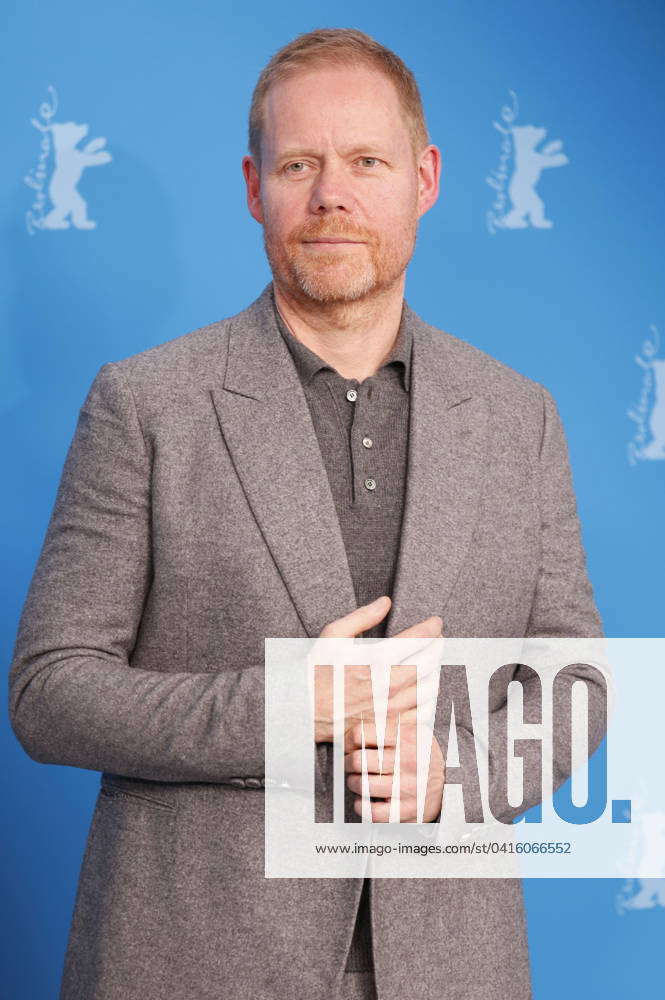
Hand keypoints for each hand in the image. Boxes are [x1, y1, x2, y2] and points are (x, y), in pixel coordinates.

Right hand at [313, 596, 442, 742]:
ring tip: (433, 661)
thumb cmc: (315, 670)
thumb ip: (363, 616)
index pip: (417, 640)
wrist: (301, 709)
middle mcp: (387, 686)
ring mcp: (390, 710)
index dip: (432, 627)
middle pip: (430, 662)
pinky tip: (425, 688)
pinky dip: (429, 698)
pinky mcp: (389, 726)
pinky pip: (422, 713)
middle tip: (438, 638)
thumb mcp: (333, 635)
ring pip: (430, 688)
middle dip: (438, 646)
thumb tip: (387, 602)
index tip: (437, 622)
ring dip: (436, 671)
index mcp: (375, 660)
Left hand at [344, 717, 444, 821]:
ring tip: (358, 780)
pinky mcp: (408, 810)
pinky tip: (363, 800)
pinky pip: (373, 812)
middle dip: (348, 763)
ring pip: (363, 786)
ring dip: (354, 783)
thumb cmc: (421, 753)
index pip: (362, 734)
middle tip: (351, 764)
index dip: (349, 740)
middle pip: (358, 760)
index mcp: (405, 737)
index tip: (351, 745)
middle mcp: (407, 761)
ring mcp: (408, 787)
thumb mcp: (411, 731)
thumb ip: (386, 726)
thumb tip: (354, 728)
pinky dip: (361, 807)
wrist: (451, 780)